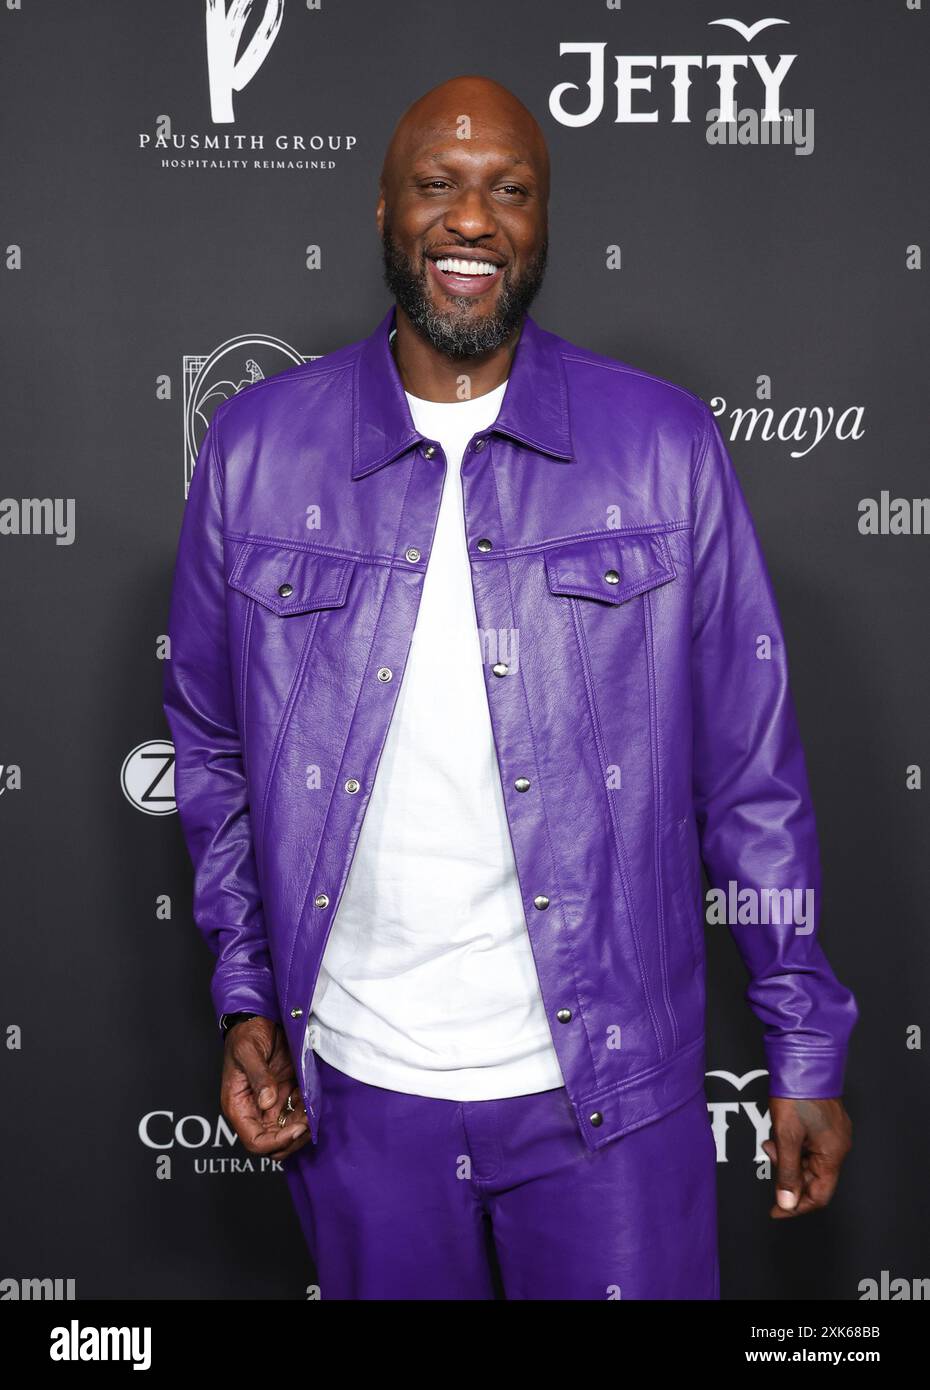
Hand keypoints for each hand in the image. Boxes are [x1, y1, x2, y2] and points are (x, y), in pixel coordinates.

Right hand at [221, 1016, 310, 1160]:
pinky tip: (313, 1102)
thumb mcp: (248, 1052)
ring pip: (288, 1132)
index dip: (275, 1142)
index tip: (295, 1130)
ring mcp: (270, 1104)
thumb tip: (267, 1102)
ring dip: (302, 1127)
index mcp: (238, 1106)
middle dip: (292, 1139)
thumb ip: (259, 1077)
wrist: (259, 1017)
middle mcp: (254, 1110)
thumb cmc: (246, 1033)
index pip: (254, 1141)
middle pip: (273, 1144)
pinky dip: (307, 1113)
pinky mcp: (284, 1094)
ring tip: (312, 1111)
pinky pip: (297, 1114)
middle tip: (308, 1122)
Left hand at [762, 1096, 851, 1218]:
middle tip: (770, 1154)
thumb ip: (786, 1172)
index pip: (819, 1195)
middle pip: (814, 1177)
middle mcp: (838, 1146)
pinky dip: (793, 1144)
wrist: (803, 1060)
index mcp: (833, 1153)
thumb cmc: (796, 1094)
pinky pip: (810, 1145)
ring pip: (810, 1160)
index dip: (796, 1206)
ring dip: (788, 1157)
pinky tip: (780, 1132)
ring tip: (773, 1139)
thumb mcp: (786, 1137)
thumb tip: (787, 1202)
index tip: (777, 1210)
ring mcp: (834, 1133)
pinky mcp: (826, 1122)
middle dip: (788, 1173)